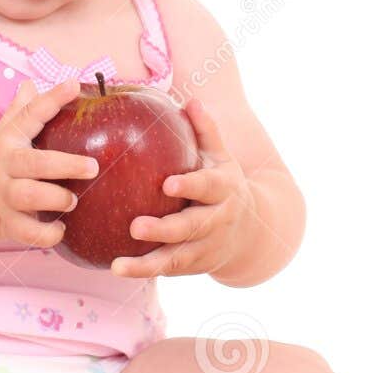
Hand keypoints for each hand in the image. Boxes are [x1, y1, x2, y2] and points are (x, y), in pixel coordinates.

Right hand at [0, 76, 98, 251]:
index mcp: (5, 140)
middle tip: (92, 167)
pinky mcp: (1, 223)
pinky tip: (60, 230)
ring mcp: (1, 195)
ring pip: (31, 196)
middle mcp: (3, 166)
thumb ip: (16, 113)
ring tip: (72, 201)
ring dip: (57, 199)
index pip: (29, 115)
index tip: (74, 84)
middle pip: (35, 163)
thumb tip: (30, 82)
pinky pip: (26, 232)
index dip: (52, 98)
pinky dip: (46, 234)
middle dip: (66, 165)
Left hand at [111, 97, 254, 277]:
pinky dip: (146, 272)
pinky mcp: (196, 266)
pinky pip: (170, 270)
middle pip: (191, 227)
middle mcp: (217, 220)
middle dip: (164, 230)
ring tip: (118, 266)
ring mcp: (207, 247)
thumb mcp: (222, 157)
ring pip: (178, 258)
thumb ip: (206, 131)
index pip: (208, 187)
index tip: (168, 184)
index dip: (191, 186)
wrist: (253, 231)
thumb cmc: (224, 184)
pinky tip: (118, 269)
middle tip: (135, 226)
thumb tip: (190, 101)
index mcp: (224, 189)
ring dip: (148, 264)